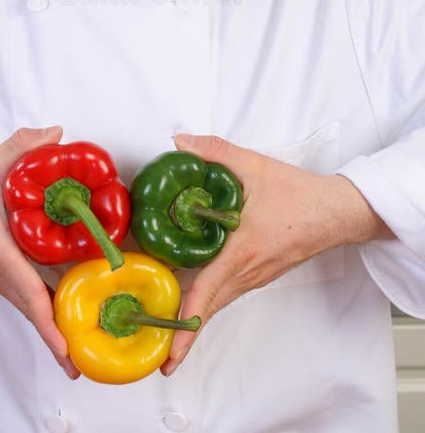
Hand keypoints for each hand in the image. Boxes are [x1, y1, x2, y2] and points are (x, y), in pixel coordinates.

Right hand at [0, 125, 79, 378]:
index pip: (29, 292)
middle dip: (58, 338)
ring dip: (53, 323)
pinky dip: (44, 305)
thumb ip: (23, 147)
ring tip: (80, 343)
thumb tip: (57, 134)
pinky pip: (24, 294)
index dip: (50, 322)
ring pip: (29, 305)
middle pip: (33, 312)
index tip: (68, 346)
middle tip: (86, 358)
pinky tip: (63, 303)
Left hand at [162, 132, 391, 374]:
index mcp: (243, 252)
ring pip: (218, 302)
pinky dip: (208, 300)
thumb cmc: (300, 194)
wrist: (337, 211)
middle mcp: (249, 272)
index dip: (185, 326)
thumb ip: (214, 152)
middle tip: (160, 353)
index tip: (170, 352)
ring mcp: (256, 277)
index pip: (206, 294)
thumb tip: (180, 143)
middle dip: (184, 334)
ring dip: (195, 317)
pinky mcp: (260, 274)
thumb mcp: (253, 166)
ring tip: (169, 329)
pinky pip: (228, 292)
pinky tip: (193, 294)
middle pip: (209, 309)